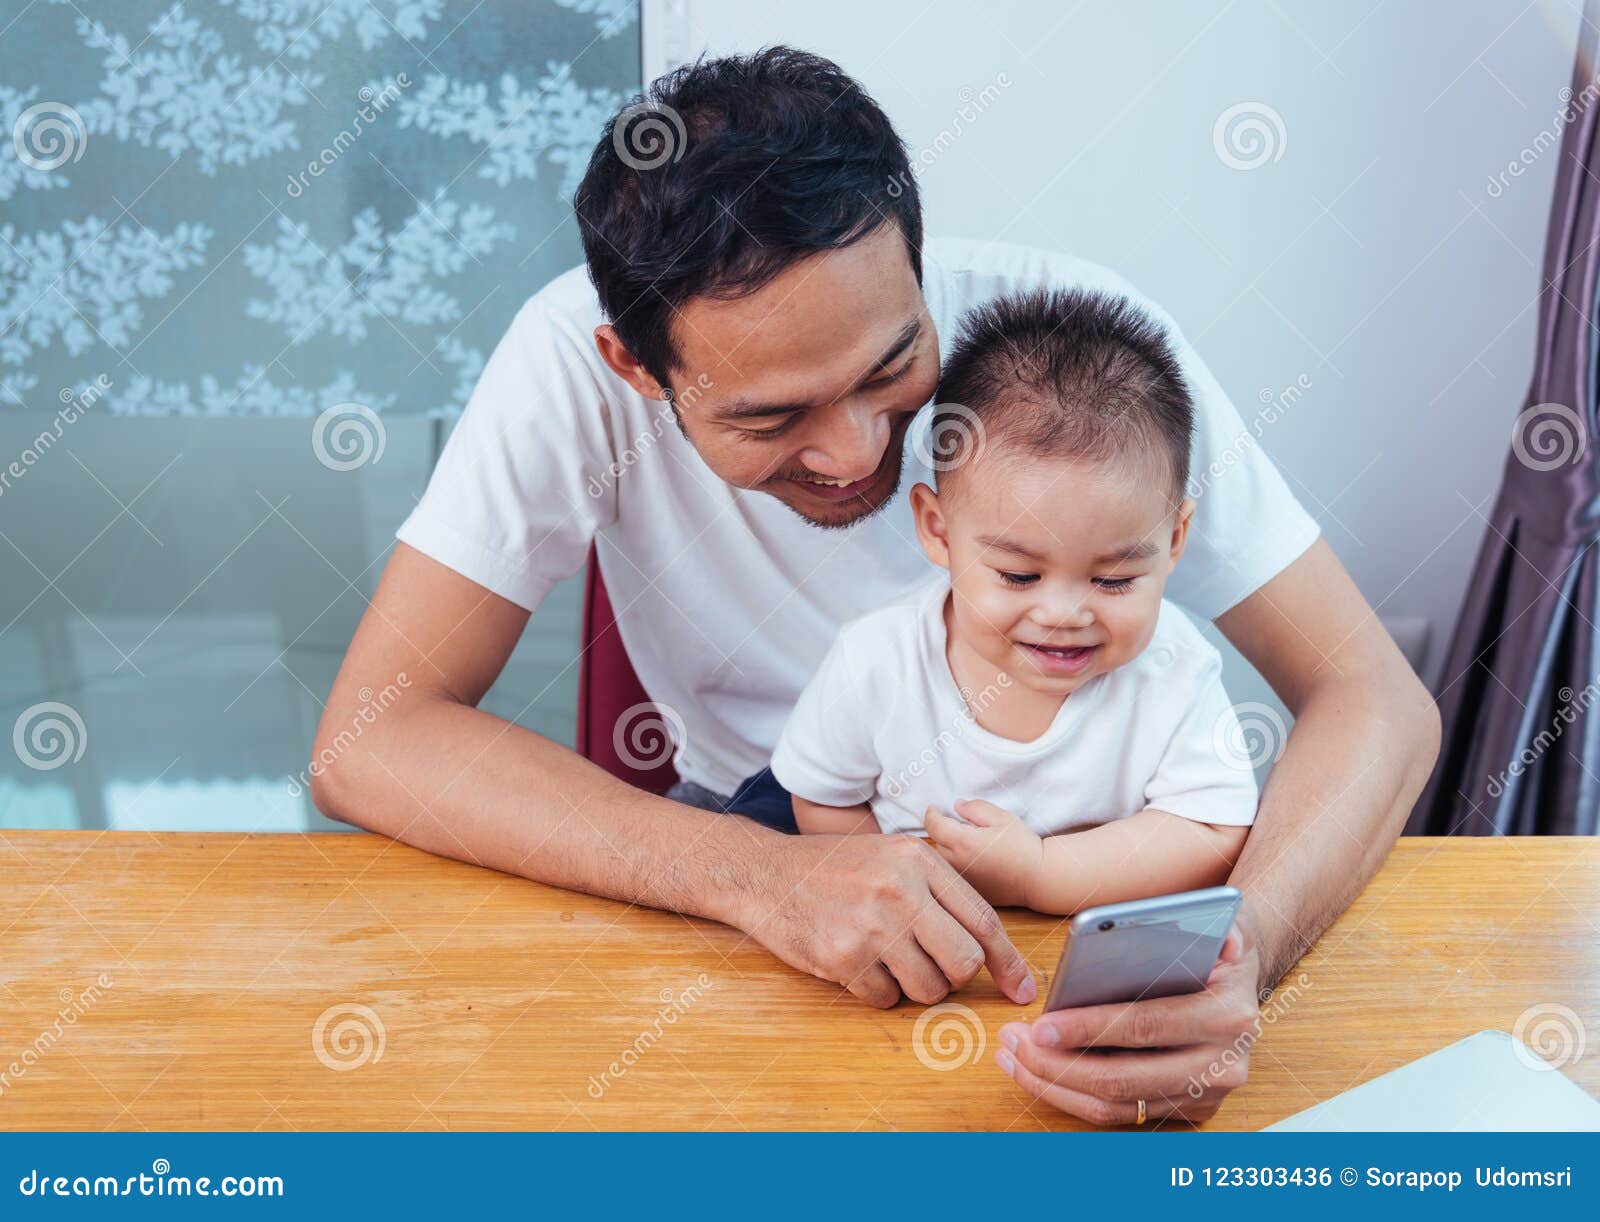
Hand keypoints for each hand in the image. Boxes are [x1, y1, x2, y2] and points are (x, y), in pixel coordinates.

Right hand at [732, 831, 1036, 1008]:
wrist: (765, 874)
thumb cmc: (834, 868)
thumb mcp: (891, 854)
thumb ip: (937, 888)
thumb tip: (988, 946)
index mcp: (918, 860)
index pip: (983, 920)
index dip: (1008, 962)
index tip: (1022, 989)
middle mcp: (900, 890)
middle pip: (964, 962)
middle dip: (954, 976)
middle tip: (932, 968)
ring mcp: (870, 926)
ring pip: (929, 988)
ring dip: (915, 986)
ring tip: (888, 960)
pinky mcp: (842, 958)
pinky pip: (886, 999)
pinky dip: (878, 992)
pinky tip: (858, 964)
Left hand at [924, 800, 1042, 908]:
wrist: (1038, 879)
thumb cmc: (1023, 846)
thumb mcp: (1002, 818)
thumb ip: (975, 808)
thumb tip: (956, 806)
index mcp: (963, 842)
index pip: (933, 825)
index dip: (931, 814)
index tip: (934, 808)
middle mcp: (957, 864)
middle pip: (936, 842)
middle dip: (944, 831)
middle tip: (962, 825)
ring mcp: (961, 880)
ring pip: (942, 860)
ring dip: (949, 849)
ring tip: (971, 844)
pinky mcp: (967, 891)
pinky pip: (953, 874)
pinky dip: (958, 865)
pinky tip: (977, 861)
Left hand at [994, 909, 1264, 1125]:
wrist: (1241, 984)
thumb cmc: (1216, 948)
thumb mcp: (1223, 924)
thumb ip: (1223, 928)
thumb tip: (1227, 939)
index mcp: (1227, 1016)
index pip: (1145, 1026)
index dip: (1089, 1029)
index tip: (1040, 1027)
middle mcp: (1220, 1064)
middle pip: (1123, 1079)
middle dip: (1058, 1065)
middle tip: (1013, 1042)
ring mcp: (1203, 1094)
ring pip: (1116, 1105)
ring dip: (1056, 1086)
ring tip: (1013, 1057)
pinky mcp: (1185, 1109)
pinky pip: (1120, 1113)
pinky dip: (1073, 1096)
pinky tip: (1036, 1070)